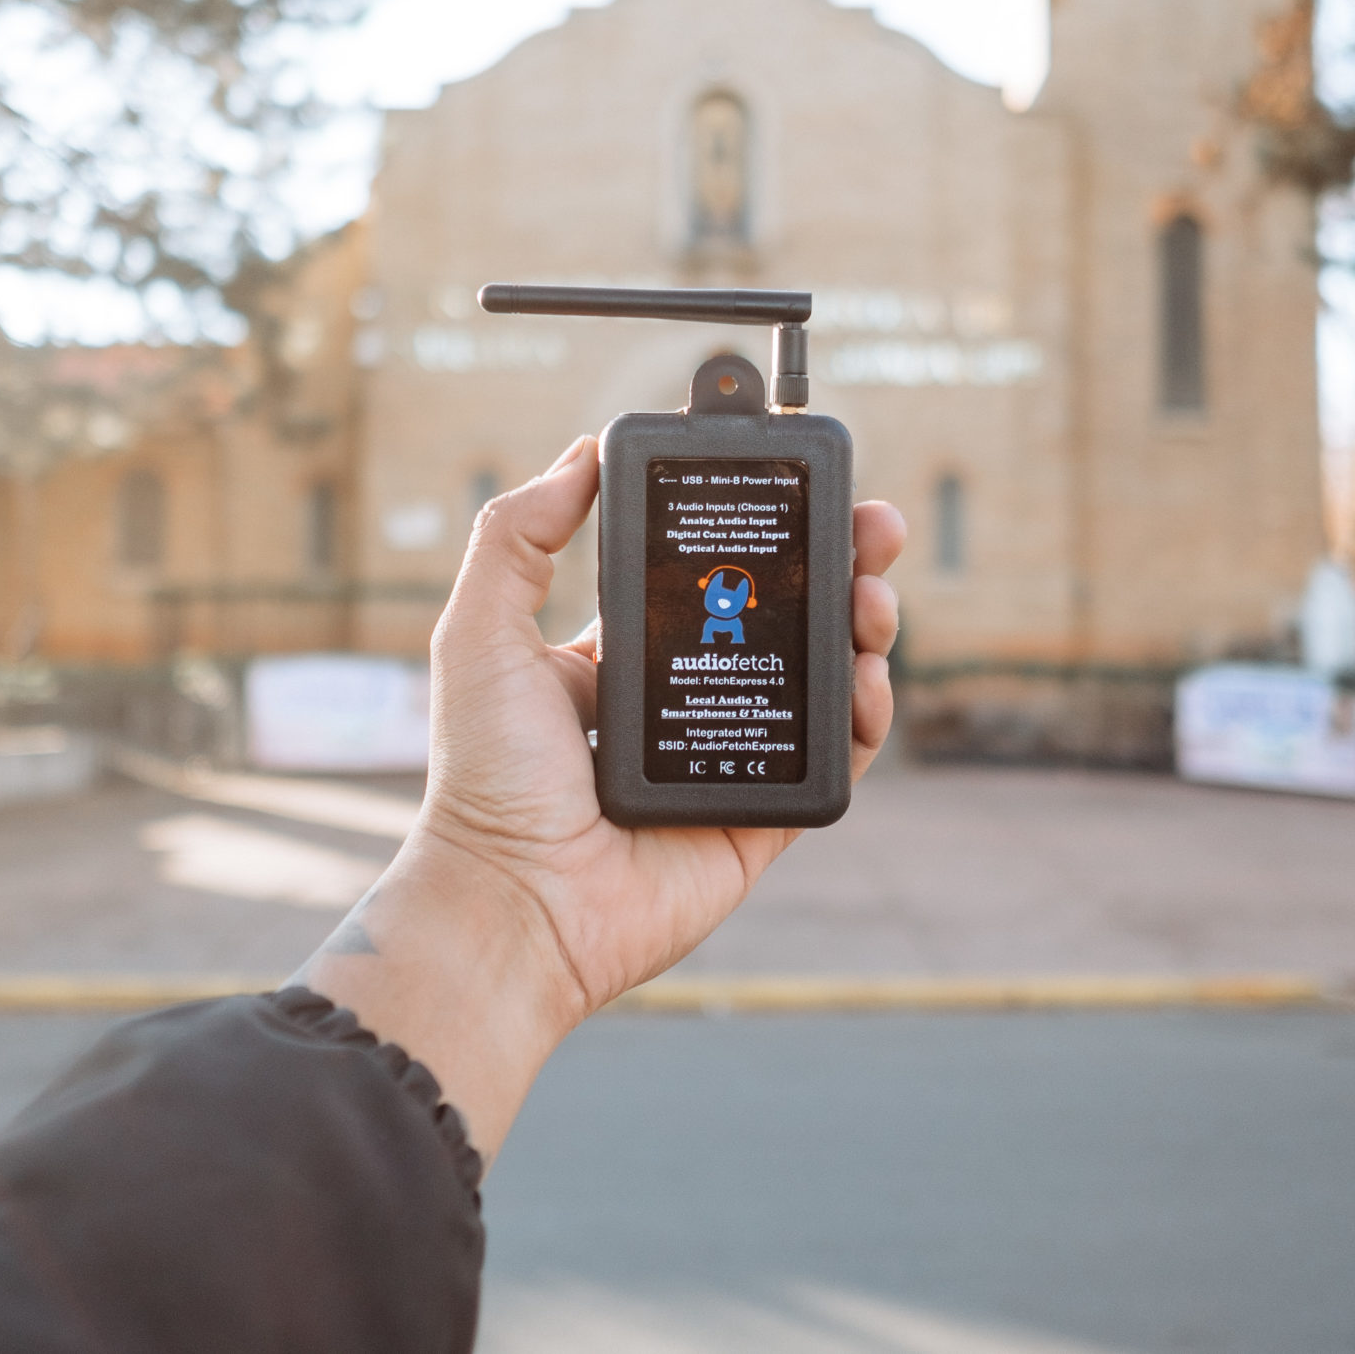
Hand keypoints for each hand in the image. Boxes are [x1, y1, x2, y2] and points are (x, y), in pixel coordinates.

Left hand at [292, 435, 904, 1162]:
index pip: (708, 580)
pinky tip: (869, 676)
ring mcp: (728, 759)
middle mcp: (682, 704)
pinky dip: (866, 715)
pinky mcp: (763, 819)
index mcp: (620, 660)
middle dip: (837, 565)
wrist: (516, 902)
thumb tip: (582, 452)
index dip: (759, 534)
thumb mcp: (480, 633)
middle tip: (872, 527)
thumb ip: (517, 536)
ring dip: (862, 627)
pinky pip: (833, 760)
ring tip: (875, 594)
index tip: (794, 487)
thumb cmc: (486, 778)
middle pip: (784, 619)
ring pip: (822, 681)